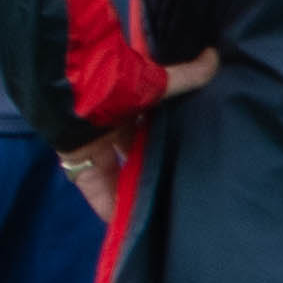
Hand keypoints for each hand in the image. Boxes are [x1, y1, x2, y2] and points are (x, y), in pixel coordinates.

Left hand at [55, 51, 221, 219]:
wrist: (69, 86)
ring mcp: (94, 146)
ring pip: (117, 173)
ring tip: (157, 209)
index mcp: (127, 104)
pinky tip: (125, 225)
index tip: (177, 157)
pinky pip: (98, 192)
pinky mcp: (82, 166)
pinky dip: (111, 208)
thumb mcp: (154, 80)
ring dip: (132, 188)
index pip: (145, 126)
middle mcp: (109, 126)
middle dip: (148, 168)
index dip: (159, 140)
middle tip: (173, 188)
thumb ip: (185, 76)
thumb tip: (213, 57)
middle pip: (132, 153)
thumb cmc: (113, 82)